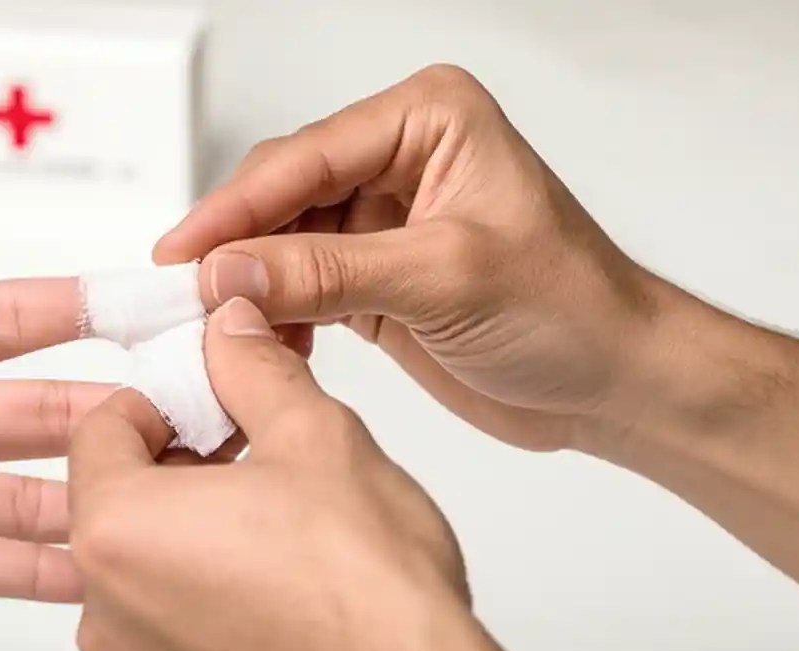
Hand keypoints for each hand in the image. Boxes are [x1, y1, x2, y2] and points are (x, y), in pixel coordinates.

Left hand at [69, 298, 557, 650]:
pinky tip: (278, 580)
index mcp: (118, 529)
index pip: (102, 427)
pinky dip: (206, 589)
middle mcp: (106, 607)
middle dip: (182, 461)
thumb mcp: (315, 435)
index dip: (165, 399)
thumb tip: (231, 328)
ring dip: (196, 526)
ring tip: (279, 518)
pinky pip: (169, 619)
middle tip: (256, 449)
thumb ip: (253, 368)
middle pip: (118, 496)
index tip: (217, 400)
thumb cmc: (368, 589)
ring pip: (145, 560)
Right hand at [158, 65, 798, 628]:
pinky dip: (276, 313)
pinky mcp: (375, 275)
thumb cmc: (574, 309)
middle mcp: (401, 157)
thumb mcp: (446, 279)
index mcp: (429, 120)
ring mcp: (384, 217)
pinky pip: (300, 283)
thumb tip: (228, 270)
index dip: (236, 208)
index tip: (183, 255)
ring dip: (251, 284)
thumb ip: (331, 272)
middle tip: (188, 299)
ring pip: (283, 240)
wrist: (615, 382)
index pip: (306, 156)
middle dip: (236, 246)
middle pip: (283, 192)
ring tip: (220, 328)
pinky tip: (264, 343)